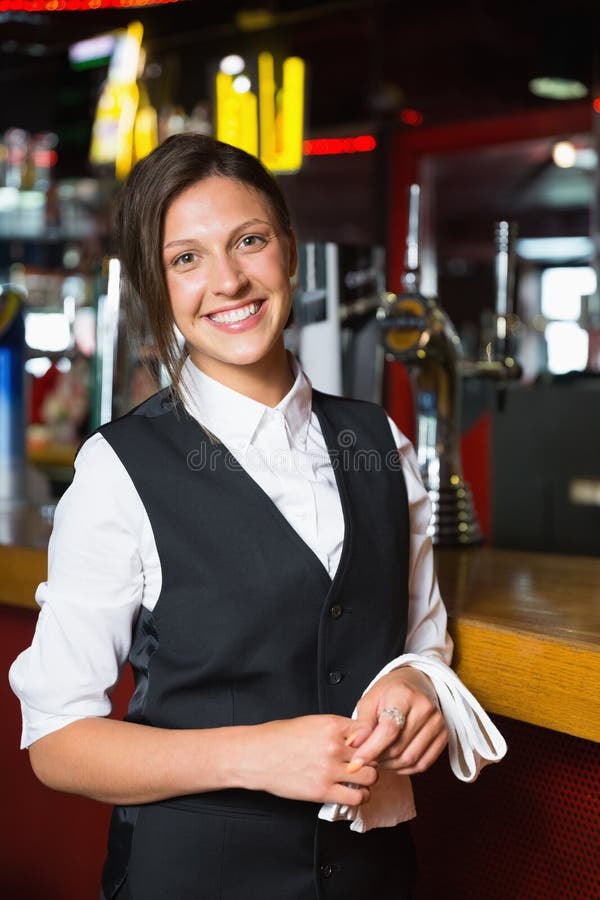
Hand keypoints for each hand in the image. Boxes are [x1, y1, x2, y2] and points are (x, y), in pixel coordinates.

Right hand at [241, 715, 377, 805]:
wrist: (256, 755)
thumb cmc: (277, 737)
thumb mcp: (310, 722)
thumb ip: (334, 729)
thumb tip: (353, 737)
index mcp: (331, 725)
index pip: (368, 730)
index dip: (370, 739)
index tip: (366, 745)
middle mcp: (334, 746)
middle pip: (372, 754)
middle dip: (371, 760)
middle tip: (364, 764)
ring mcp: (329, 769)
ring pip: (370, 777)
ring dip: (368, 779)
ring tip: (360, 780)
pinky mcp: (323, 791)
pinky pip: (356, 797)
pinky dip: (359, 797)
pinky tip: (352, 793)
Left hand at [346, 667, 447, 775]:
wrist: (416, 683)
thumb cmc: (389, 692)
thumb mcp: (370, 700)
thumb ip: (362, 723)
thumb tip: (354, 744)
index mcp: (404, 695)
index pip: (389, 729)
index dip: (371, 748)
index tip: (356, 762)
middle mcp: (425, 708)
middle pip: (398, 747)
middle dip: (378, 758)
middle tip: (365, 757)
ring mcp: (437, 723)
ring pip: (410, 759)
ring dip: (390, 765)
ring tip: (378, 758)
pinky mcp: (444, 736)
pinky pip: (423, 764)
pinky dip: (405, 768)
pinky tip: (394, 761)